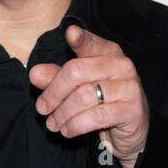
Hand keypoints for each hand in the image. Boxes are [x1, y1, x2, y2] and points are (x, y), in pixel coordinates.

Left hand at [29, 25, 149, 167]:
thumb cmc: (101, 104)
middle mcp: (122, 66)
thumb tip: (35, 74)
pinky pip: (96, 117)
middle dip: (54, 93)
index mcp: (108, 53)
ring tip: (53, 124)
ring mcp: (129, 87)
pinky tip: (68, 130)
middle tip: (42, 108)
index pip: (91, 43)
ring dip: (62, 114)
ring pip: (84, 96)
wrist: (129, 132)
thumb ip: (56, 79)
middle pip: (76, 71)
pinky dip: (76, 125)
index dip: (81, 39)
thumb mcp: (76, 89)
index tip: (70, 34)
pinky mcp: (132, 110)